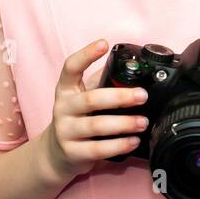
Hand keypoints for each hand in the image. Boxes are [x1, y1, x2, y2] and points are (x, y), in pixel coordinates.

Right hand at [41, 39, 150, 183]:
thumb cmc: (78, 119)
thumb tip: (132, 68)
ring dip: (124, 123)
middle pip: (91, 99)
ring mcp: (65, 131)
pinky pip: (98, 149)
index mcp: (66, 89)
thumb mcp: (83, 97)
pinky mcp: (72, 152)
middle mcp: (63, 108)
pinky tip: (133, 141)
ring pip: (96, 126)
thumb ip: (102, 83)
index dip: (86, 54)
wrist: (56, 154)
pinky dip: (119, 145)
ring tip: (142, 122)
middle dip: (120, 97)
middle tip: (142, 96)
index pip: (71, 67)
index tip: (103, 44)